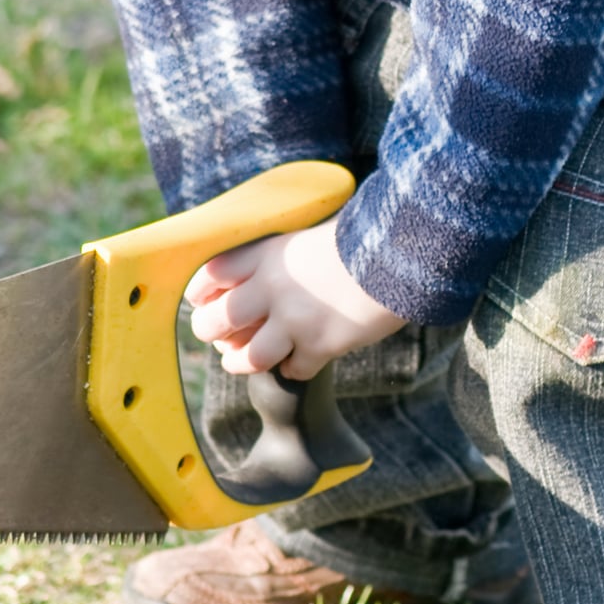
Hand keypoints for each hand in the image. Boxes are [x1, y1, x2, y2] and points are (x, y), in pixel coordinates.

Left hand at [185, 217, 403, 378]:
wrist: (403, 254)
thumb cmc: (364, 238)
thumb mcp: (313, 233)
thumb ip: (286, 253)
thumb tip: (270, 267)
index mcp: (269, 254)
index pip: (213, 274)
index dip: (201, 291)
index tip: (202, 300)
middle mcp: (274, 288)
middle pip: (217, 320)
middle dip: (209, 331)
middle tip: (216, 335)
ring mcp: (296, 320)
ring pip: (249, 356)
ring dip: (242, 361)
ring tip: (240, 360)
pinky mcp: (322, 345)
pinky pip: (294, 370)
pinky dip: (295, 368)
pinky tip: (301, 359)